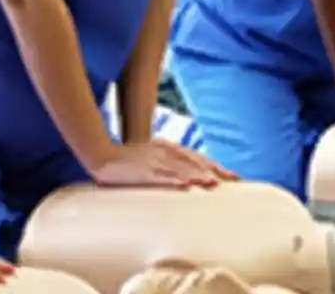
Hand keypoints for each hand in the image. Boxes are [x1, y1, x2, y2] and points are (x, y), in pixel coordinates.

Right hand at [90, 140, 225, 188]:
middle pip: (194, 161)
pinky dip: (173, 180)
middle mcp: (164, 152)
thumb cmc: (127, 161)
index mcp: (168, 149)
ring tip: (211, 183)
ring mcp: (153, 161)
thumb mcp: (151, 158)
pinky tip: (183, 186)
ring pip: (179, 168)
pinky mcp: (141, 171)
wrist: (101, 155)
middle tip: (231, 180)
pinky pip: (159, 176)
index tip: (233, 177)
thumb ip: (169, 165)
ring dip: (196, 175)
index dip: (215, 166)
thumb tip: (187, 179)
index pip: (197, 157)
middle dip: (213, 170)